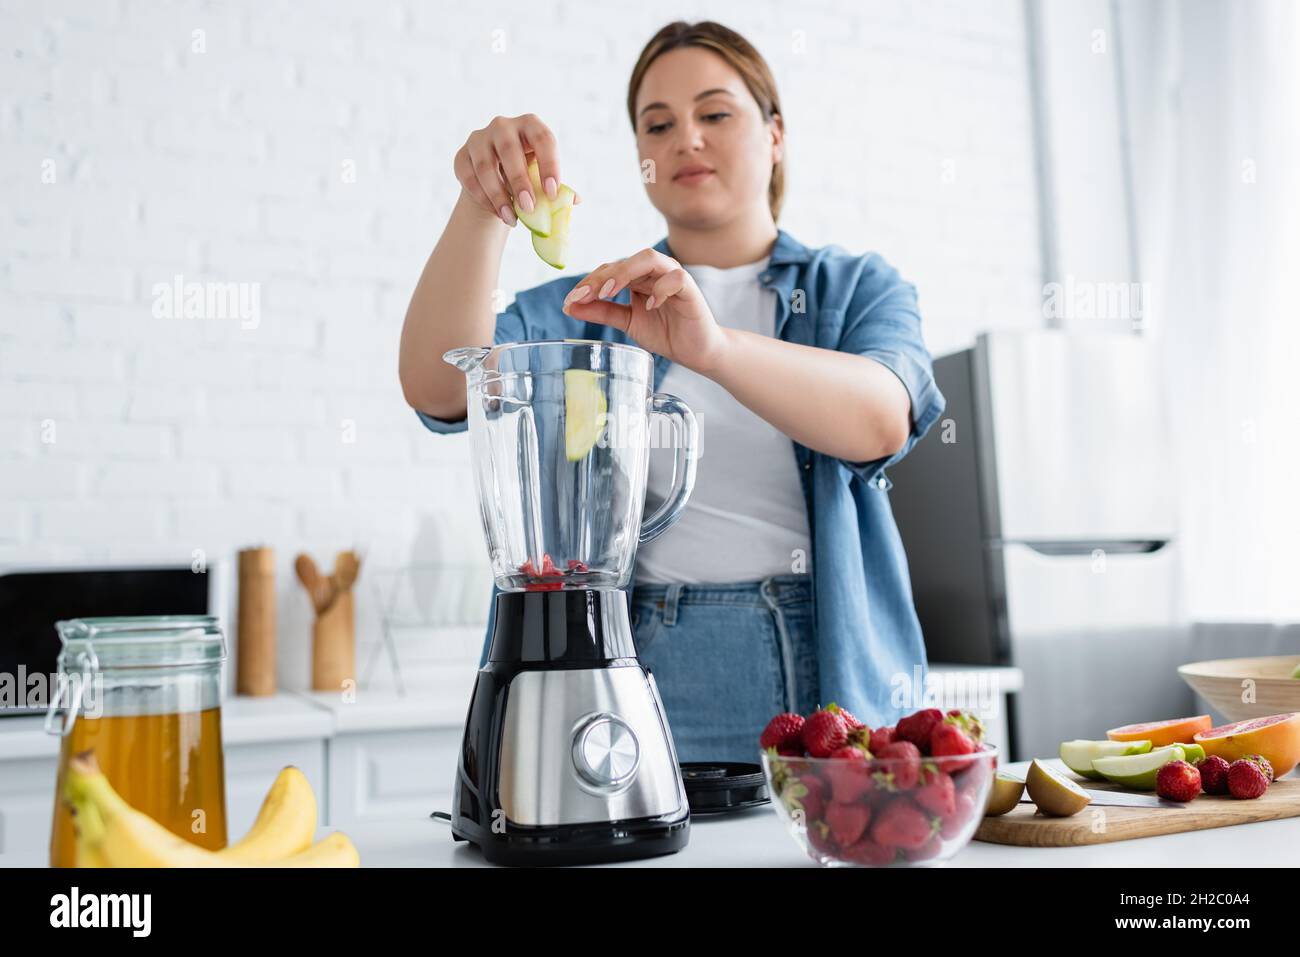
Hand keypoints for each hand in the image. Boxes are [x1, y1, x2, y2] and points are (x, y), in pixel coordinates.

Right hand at [452, 114, 579, 226]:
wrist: (498, 180)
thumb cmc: (529, 175)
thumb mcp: (544, 177)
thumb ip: (558, 187)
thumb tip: (574, 200)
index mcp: (530, 125)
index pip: (542, 138)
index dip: (549, 165)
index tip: (552, 193)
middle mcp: (503, 126)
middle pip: (509, 149)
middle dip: (519, 181)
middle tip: (529, 207)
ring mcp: (479, 139)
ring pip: (485, 166)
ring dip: (499, 195)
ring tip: (512, 218)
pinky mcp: (461, 156)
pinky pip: (469, 177)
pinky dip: (483, 198)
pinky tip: (497, 213)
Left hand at [562, 248, 730, 375]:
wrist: (696, 352)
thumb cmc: (665, 333)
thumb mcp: (627, 322)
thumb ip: (602, 312)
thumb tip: (569, 306)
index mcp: (639, 277)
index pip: (610, 269)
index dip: (589, 282)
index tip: (570, 300)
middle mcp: (655, 272)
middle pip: (625, 261)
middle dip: (601, 277)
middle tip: (583, 295)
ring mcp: (673, 277)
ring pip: (649, 259)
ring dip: (626, 272)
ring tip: (609, 291)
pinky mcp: (690, 290)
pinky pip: (676, 278)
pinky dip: (660, 289)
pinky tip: (649, 305)